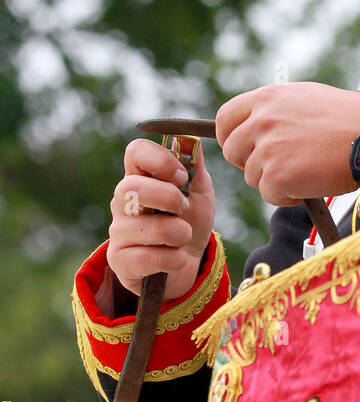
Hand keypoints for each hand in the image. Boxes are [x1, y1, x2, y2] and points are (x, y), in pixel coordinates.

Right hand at [106, 139, 215, 300]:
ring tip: (184, 236)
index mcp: (141, 177)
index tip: (182, 176)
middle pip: (131, 187)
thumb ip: (194, 166)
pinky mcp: (119, 260)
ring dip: (177, 232)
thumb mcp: (200, 191)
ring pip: (143, 227)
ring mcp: (118, 231)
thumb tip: (187, 138)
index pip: (135, 152)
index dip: (160, 160)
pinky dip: (172, 258)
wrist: (190, 263)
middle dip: (168, 197)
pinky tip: (177, 258)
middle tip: (184, 208)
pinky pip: (145, 257)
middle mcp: (123, 201)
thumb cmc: (191, 221)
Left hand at [215, 83, 359, 204]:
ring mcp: (268, 148)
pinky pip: (270, 194)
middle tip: (277, 166)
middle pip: (233, 151)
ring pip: (253, 176)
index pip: (226, 118)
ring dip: (275, 180)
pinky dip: (288, 196)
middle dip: (250, 163)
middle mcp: (262, 120)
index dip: (229, 136)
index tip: (240, 148)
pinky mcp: (277, 175)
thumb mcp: (306, 99)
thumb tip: (256, 126)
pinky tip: (311, 182)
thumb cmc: (350, 118)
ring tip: (307, 170)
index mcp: (268, 97)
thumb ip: (276, 110)